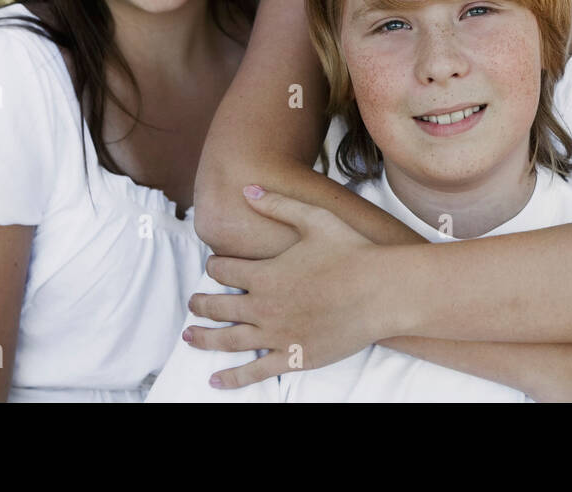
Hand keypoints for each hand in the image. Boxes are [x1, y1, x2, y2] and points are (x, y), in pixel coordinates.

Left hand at [184, 186, 388, 387]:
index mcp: (264, 274)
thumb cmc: (352, 252)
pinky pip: (255, 372)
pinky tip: (215, 381)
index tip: (214, 266)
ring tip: (189, 337)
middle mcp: (263, 307)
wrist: (382, 291)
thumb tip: (247, 189)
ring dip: (204, 338)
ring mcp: (277, 335)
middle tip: (193, 303)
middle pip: (218, 307)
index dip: (214, 266)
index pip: (223, 271)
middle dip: (201, 304)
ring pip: (228, 340)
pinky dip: (232, 379)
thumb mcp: (314, 218)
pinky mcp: (293, 357)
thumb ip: (278, 204)